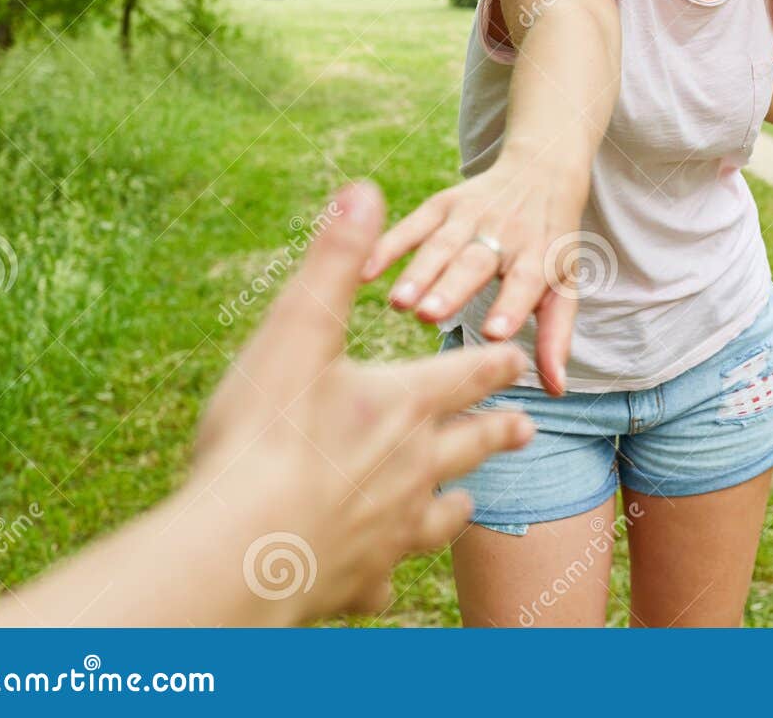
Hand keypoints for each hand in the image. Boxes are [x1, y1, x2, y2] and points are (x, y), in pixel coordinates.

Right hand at [193, 181, 534, 621]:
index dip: (495, 361)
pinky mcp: (362, 580)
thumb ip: (335, 262)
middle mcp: (416, 466)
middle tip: (524, 426)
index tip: (519, 356)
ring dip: (456, 502)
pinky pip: (384, 578)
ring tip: (466, 502)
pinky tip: (380, 583)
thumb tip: (363, 190)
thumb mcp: (296, 332)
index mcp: (405, 404)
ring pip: (443, 515)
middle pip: (473, 446)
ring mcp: (394, 529)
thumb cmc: (265, 435)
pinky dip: (384, 574)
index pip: (470, 374)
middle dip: (499, 431)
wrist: (247, 548)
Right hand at [360, 155, 585, 393]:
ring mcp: (472, 215)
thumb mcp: (563, 284)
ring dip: (419, 272)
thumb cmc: (551, 244)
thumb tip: (556, 390)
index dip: (512, 304)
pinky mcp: (444, 203)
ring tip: (399, 303)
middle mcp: (506, 232)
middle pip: (476, 262)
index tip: (496, 332)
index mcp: (540, 255)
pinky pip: (413, 223)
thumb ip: (555, 335)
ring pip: (442, 244)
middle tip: (430, 315)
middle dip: (453, 287)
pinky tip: (366, 270)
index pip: (527, 280)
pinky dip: (389, 244)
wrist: (543, 170)